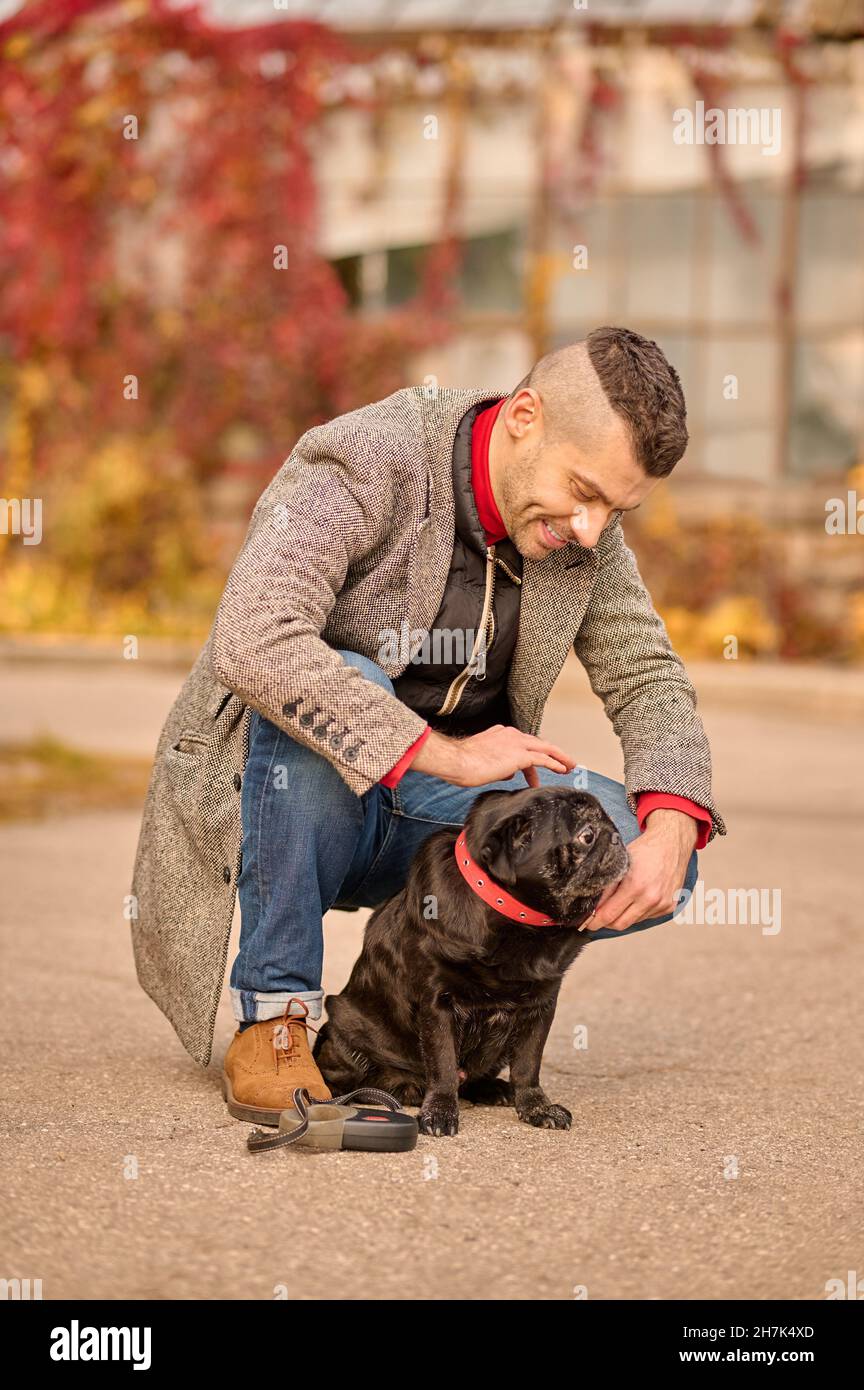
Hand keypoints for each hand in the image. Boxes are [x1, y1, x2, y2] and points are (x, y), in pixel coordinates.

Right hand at [411, 725, 576, 788]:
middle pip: (538, 743)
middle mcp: (510, 735)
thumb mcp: (482, 762)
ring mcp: (516, 743)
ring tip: (569, 766)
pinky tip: (562, 769)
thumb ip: (498, 765)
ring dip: (559, 757)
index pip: (522, 744)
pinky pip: (543, 759)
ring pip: (546, 748)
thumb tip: (508, 773)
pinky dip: (555, 763)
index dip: (532, 757)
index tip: (534, 769)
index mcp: (500, 734)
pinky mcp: (520, 755)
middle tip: (564, 762)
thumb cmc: (462, 762)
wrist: (456, 760)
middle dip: (553, 753)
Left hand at [582, 808, 697, 933]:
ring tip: (619, 902)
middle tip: (598, 917)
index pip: (609, 914)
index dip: (594, 921)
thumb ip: (607, 885)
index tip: (587, 922)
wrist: (672, 844)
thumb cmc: (646, 849)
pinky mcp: (669, 906)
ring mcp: (662, 904)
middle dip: (606, 922)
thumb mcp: (620, 862)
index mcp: (636, 886)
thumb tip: (593, 904)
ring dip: (623, 915)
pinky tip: (636, 899)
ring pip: (633, 921)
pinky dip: (637, 912)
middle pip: (620, 924)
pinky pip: (646, 917)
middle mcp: (651, 898)